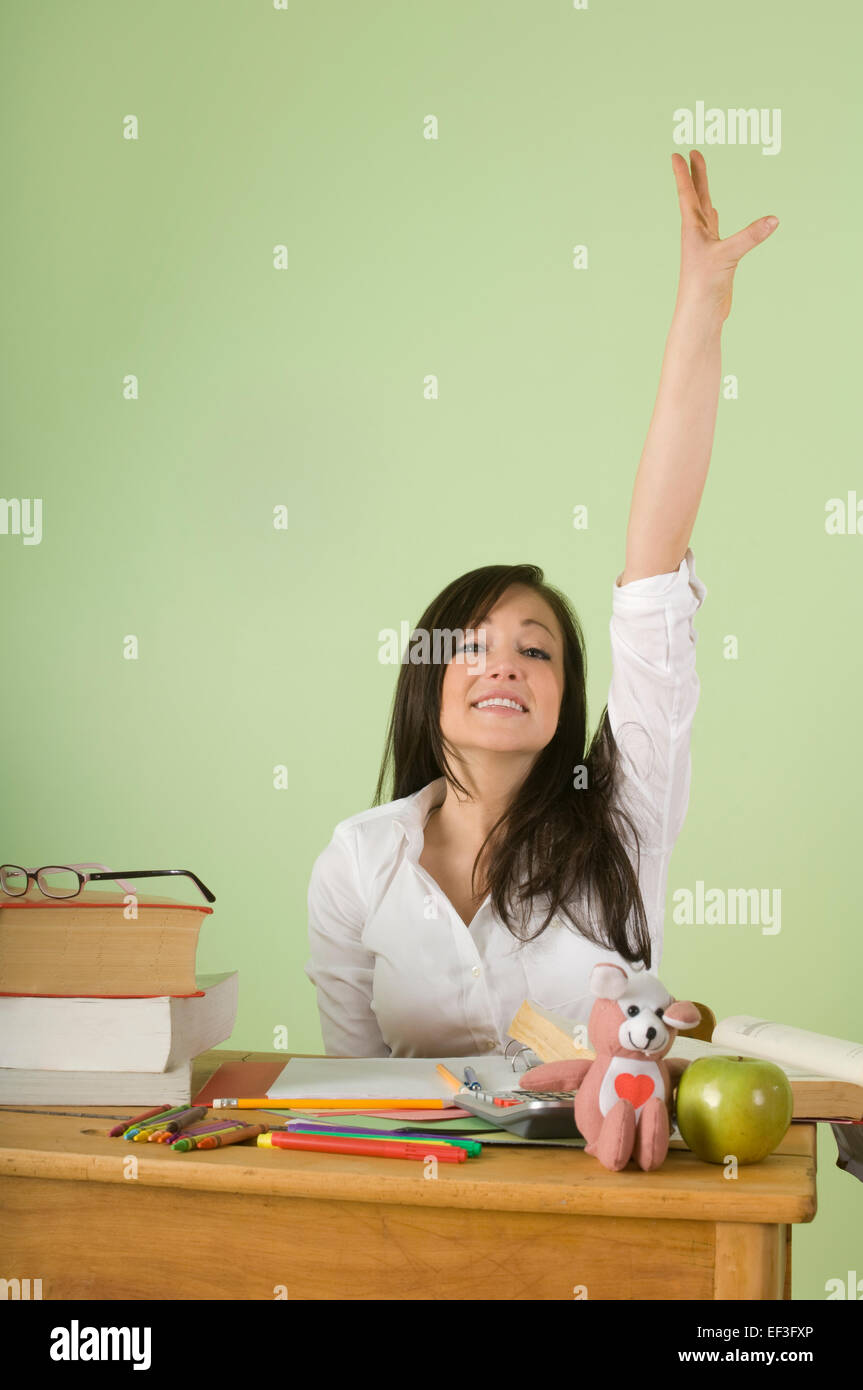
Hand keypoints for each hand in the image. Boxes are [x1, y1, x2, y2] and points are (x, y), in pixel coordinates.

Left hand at [672, 149, 777, 321]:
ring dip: (703, 191)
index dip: (683, 174)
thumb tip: (774, 220)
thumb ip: (750, 236)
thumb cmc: (705, 285)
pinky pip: (715, 228)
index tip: (677, 154)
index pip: (688, 194)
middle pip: (697, 196)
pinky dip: (715, 216)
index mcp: (693, 229)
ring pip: (705, 210)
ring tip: (700, 175)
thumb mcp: (728, 256)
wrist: (701, 313)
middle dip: (695, 174)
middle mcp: (697, 234)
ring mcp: (706, 244)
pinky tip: (714, 212)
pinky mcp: (716, 256)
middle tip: (692, 153)